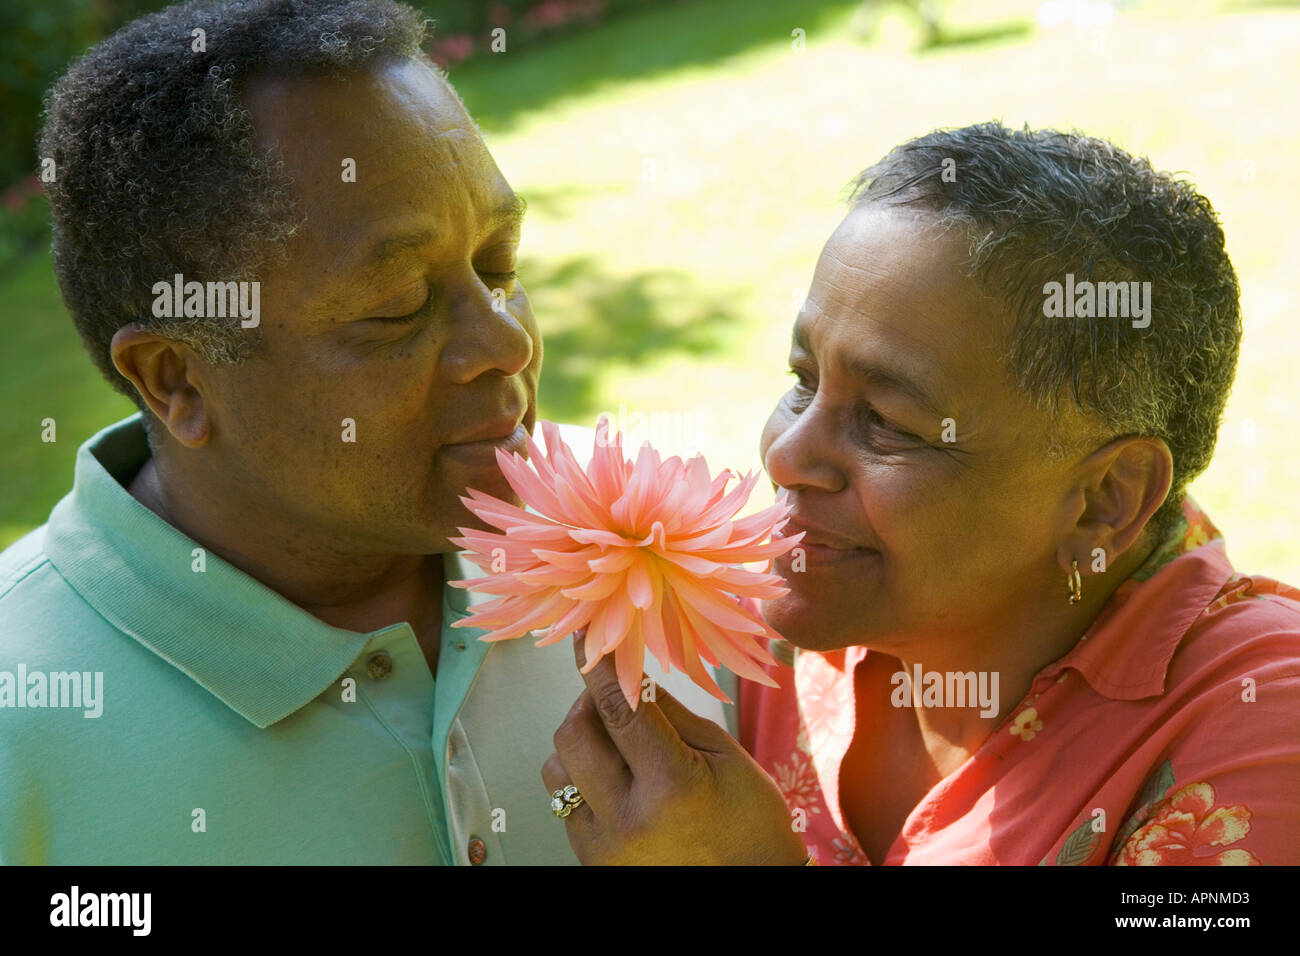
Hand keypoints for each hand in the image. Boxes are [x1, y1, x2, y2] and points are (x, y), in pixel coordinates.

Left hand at [541, 631, 808, 864]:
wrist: (752, 892)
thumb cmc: (752, 824)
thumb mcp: (726, 757)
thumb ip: (672, 715)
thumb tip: (630, 678)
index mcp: (672, 785)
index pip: (619, 710)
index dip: (597, 668)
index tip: (584, 638)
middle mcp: (628, 819)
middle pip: (573, 737)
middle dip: (586, 705)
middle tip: (610, 697)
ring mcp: (605, 847)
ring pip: (558, 771)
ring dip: (581, 747)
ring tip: (616, 747)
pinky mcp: (592, 864)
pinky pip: (565, 806)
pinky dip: (583, 782)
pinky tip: (617, 783)